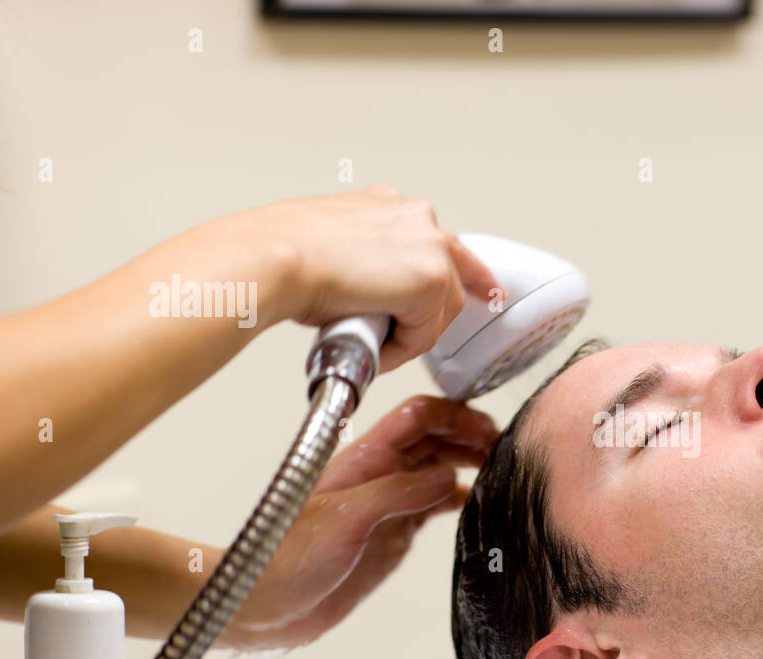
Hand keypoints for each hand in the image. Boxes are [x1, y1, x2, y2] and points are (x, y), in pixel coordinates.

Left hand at [219, 395, 498, 651]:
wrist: (270, 604)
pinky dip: (459, 498)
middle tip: (503, 448)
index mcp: (364, 458)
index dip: (454, 415)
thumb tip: (447, 476)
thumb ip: (399, 492)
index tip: (485, 429)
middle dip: (469, 435)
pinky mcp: (394, 533)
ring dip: (467, 462)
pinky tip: (477, 503)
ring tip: (498, 469)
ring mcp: (389, 503)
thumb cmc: (289, 558)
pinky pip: (434, 505)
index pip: (417, 417)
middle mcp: (380, 475)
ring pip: (437, 468)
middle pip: (433, 438)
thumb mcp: (346, 517)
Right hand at [237, 185, 502, 371]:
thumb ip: (365, 263)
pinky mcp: (431, 281)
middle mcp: (417, 218)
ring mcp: (430, 247)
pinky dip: (400, 348)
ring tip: (366, 337)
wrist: (274, 258)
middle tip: (400, 337)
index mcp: (390, 205)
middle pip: (450, 279)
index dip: (467, 271)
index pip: (441, 242)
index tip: (487, 289)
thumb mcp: (333, 246)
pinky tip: (372, 344)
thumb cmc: (283, 254)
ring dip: (407, 334)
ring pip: (439, 311)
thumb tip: (368, 295)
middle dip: (432, 315)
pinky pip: (425, 333)